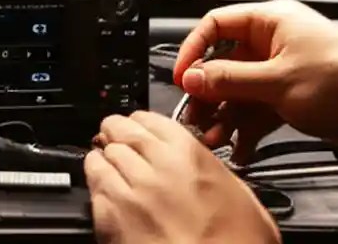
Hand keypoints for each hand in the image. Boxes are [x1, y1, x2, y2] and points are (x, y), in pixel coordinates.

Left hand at [86, 111, 279, 243]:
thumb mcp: (243, 198)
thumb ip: (213, 171)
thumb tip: (202, 166)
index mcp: (188, 155)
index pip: (148, 118)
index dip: (141, 123)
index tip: (141, 129)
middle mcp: (153, 167)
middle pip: (117, 131)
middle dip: (116, 135)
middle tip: (118, 142)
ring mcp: (127, 192)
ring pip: (99, 158)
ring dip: (104, 161)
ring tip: (110, 168)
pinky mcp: (108, 220)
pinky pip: (94, 191)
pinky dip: (98, 190)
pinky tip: (108, 197)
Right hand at [172, 0, 337, 162]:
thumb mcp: (278, 82)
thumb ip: (229, 80)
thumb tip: (193, 77)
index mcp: (272, 21)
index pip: (217, 25)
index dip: (194, 50)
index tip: (183, 78)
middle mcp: (276, 42)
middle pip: (225, 63)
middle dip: (209, 93)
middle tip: (196, 117)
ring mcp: (285, 71)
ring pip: (240, 91)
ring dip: (225, 116)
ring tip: (215, 139)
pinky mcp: (294, 97)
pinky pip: (258, 110)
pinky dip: (246, 128)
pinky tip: (240, 147)